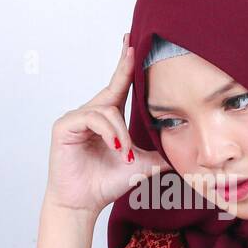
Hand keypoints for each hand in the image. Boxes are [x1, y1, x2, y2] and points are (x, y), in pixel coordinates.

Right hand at [44, 32, 172, 214]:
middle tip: (132, 45)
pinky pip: (93, 119)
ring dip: (121, 132)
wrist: (83, 204)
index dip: (126, 65)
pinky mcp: (64, 126)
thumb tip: (183, 153)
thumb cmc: (105, 184)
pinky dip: (109, 133)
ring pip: (108, 110)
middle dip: (124, 67)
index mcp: (107, 119)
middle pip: (112, 86)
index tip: (132, 43)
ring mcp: (75, 119)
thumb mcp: (140, 166)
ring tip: (126, 154)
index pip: (119, 87)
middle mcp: (90, 114)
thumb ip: (157, 154)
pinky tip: (115, 148)